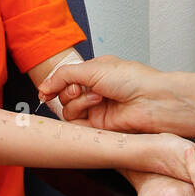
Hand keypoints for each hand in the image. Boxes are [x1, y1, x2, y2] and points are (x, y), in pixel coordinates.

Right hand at [37, 54, 194, 133]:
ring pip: (68, 110)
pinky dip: (80, 116)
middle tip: (80, 89)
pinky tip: (93, 107)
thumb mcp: (92, 68)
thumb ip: (63, 75)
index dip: (54, 84)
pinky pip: (77, 125)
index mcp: (94, 72)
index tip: (45, 89)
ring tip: (97, 98)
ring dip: (79, 102)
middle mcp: (94, 91)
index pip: (64, 79)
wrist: (151, 101)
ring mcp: (96, 109)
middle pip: (63, 96)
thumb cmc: (131, 79)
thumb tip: (44, 85)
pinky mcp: (99, 127)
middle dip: (68, 91)